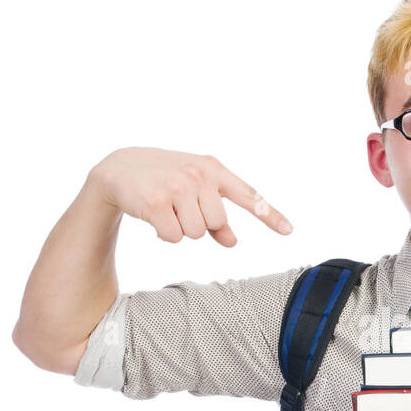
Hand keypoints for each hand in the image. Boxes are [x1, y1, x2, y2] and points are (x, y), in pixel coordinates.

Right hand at [90, 146, 292, 245]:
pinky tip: (153, 215)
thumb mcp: (194, 190)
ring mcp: (177, 187)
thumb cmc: (165, 180)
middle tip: (180, 206)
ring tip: (166, 208)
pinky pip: (174, 238)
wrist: (120, 168)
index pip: (248, 194)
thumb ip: (216, 215)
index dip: (269, 215)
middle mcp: (198, 175)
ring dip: (181, 229)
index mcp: (213, 169)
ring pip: (197, 234)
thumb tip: (233, 241)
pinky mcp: (156, 203)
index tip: (289, 231)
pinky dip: (164, 234)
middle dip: (200, 223)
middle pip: (216, 223)